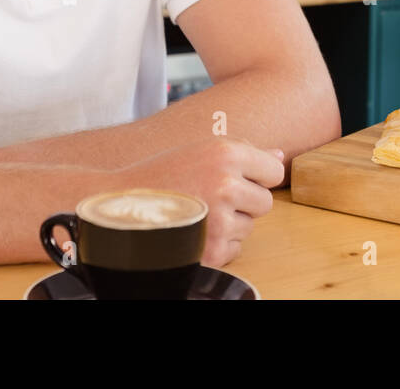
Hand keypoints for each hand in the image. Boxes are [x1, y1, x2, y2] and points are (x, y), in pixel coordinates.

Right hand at [112, 138, 284, 267]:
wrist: (119, 205)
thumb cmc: (161, 174)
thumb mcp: (202, 150)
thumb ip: (246, 152)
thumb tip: (281, 155)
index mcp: (226, 153)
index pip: (274, 171)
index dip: (257, 176)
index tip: (237, 178)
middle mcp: (225, 184)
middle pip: (265, 202)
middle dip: (245, 202)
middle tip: (211, 197)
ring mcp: (218, 220)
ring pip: (249, 227)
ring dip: (230, 224)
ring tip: (198, 213)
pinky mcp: (210, 250)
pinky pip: (235, 248)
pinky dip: (219, 244)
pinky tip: (194, 230)